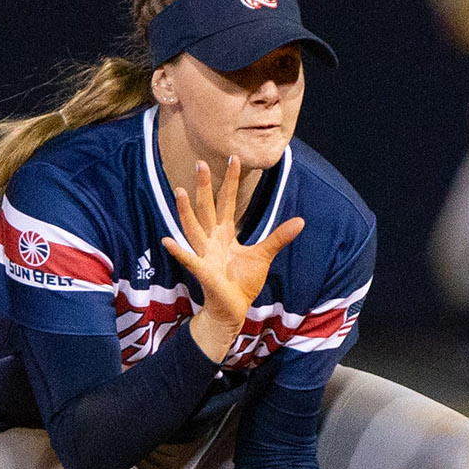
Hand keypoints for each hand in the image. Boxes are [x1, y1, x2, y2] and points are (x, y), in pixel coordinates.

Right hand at [162, 157, 304, 361]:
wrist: (233, 309)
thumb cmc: (243, 282)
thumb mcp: (264, 255)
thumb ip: (279, 237)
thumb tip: (301, 221)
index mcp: (225, 234)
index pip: (226, 202)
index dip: (230, 181)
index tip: (235, 159)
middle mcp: (211, 240)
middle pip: (207, 207)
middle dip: (204, 186)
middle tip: (200, 162)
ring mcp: (204, 254)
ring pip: (193, 227)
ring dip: (185, 210)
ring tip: (180, 190)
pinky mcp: (202, 271)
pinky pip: (188, 259)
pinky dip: (179, 250)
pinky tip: (168, 240)